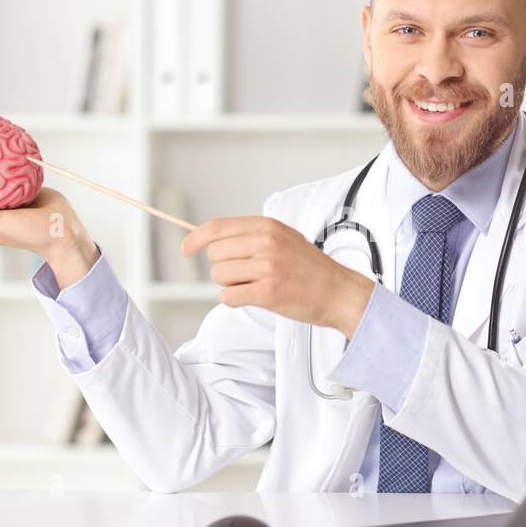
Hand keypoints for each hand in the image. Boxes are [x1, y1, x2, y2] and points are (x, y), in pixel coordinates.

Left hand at [182, 216, 374, 337]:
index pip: (217, 228)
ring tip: (256, 285)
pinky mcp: (268, 291)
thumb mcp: (283, 239)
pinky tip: (255, 297)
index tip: (186, 249)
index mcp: (267, 226)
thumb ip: (251, 236)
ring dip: (231, 285)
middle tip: (247, 274)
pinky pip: (228, 297)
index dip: (195, 239)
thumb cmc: (310, 269)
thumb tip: (211, 239)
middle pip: (215, 254)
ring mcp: (267, 267)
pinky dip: (236, 300)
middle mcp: (266, 242)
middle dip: (224, 267)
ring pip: (219, 277)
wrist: (339, 292)